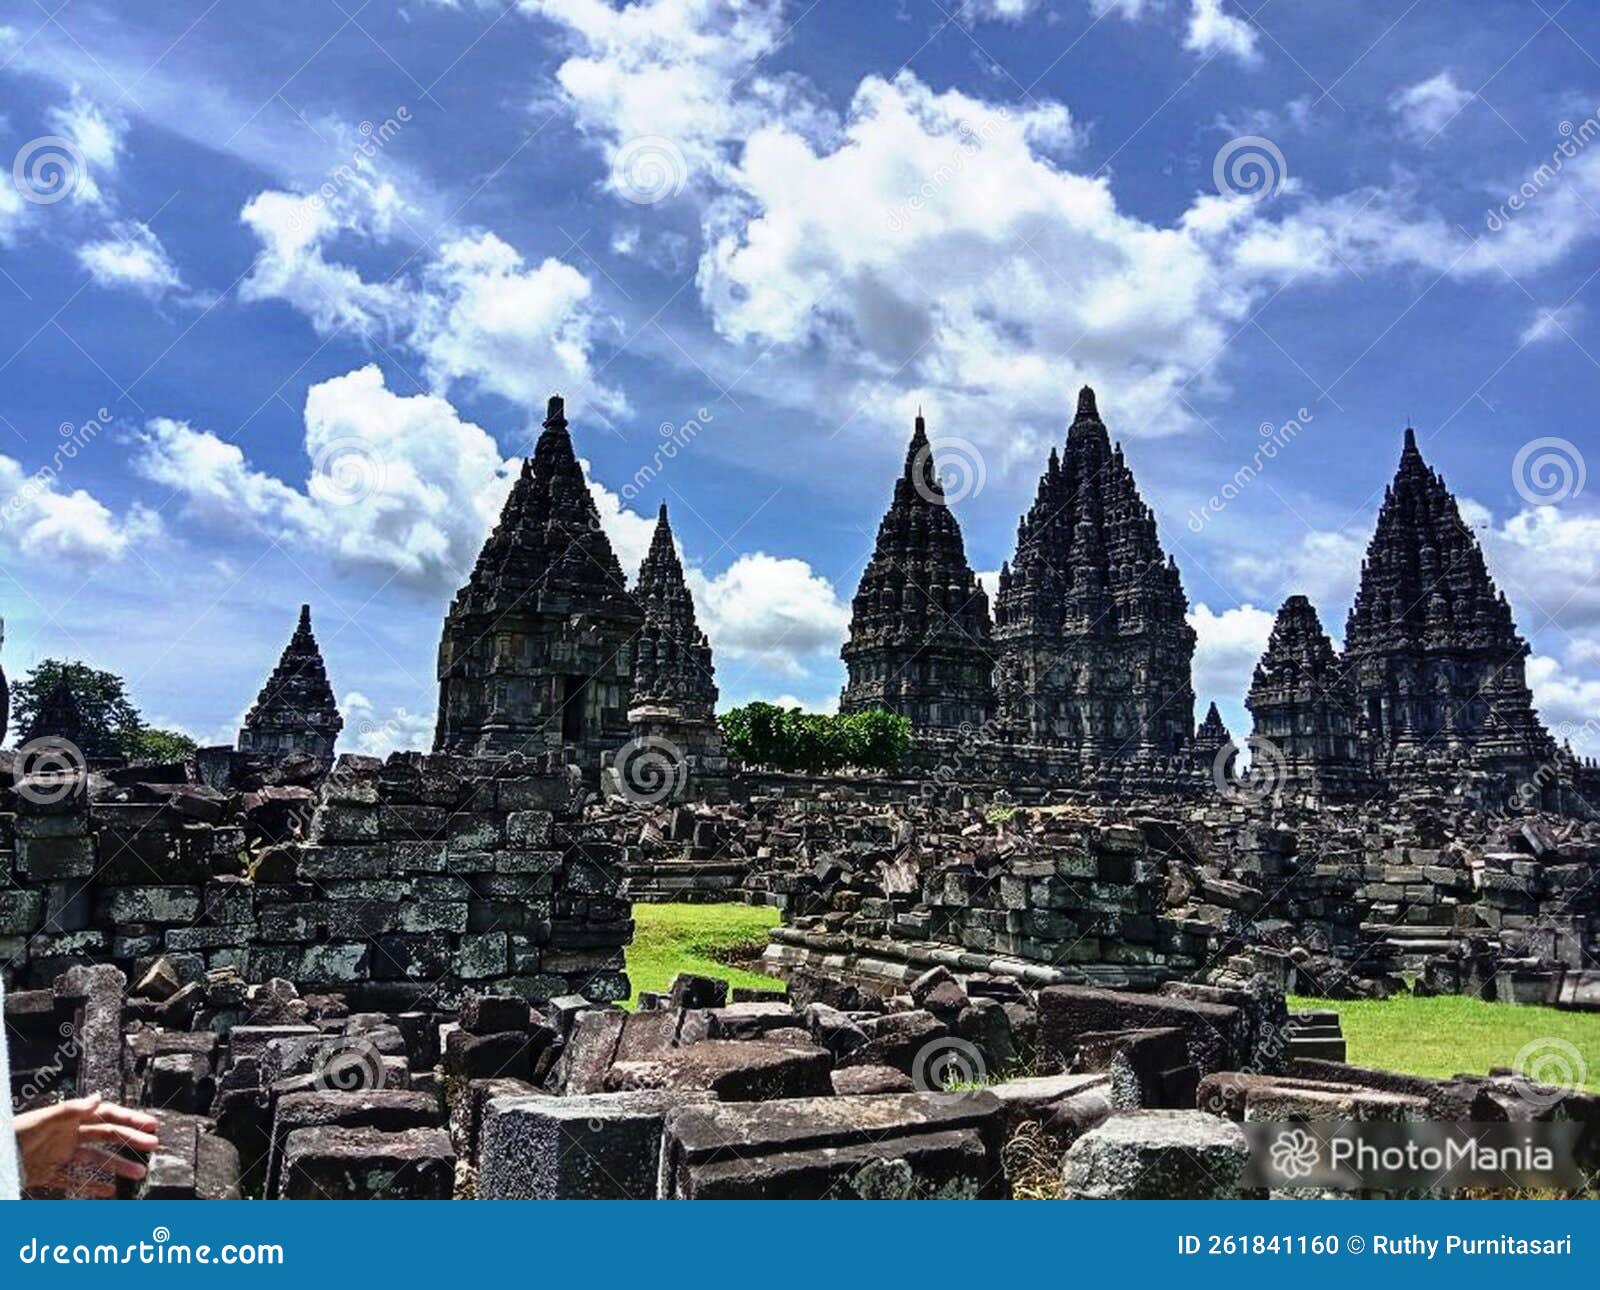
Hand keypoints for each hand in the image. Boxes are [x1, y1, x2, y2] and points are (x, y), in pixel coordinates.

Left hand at [15, 1096, 160, 1198]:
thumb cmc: (12, 1137)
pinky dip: (92, 1186)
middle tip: (154, 1146)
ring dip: (118, 1165)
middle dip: (131, 1140)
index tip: (151, 1123)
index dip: (129, 1118)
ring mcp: (60, 1155)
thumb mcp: (41, 1120)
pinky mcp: (49, 1174)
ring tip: (139, 1173)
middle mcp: (68, 1135)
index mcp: (69, 1118)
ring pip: (96, 1159)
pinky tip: (108, 1192)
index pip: (106, 1115)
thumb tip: (98, 1098)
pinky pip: (75, 1180)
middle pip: (106, 1136)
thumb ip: (70, 1109)